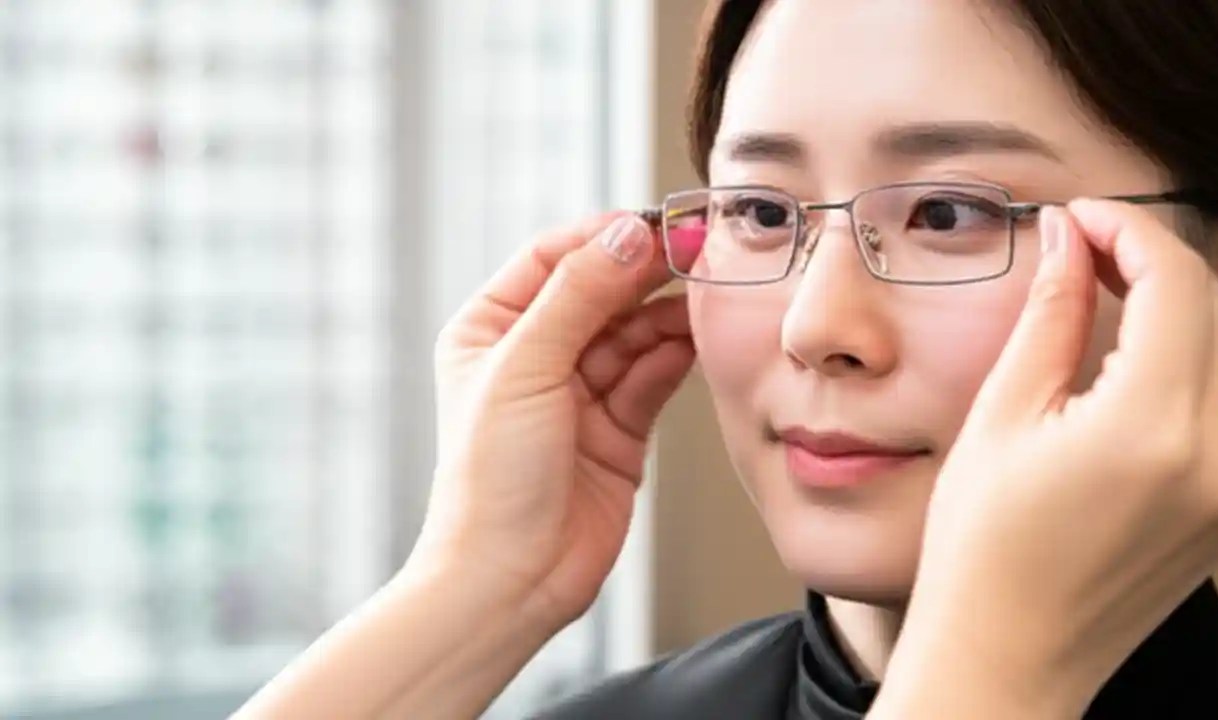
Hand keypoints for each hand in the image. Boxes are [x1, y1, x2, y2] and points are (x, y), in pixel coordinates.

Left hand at [413, 212, 693, 628]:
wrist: (511, 578)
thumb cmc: (490, 479)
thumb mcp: (524, 369)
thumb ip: (579, 297)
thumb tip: (624, 235)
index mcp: (491, 328)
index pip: (555, 258)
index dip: (606, 238)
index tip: (656, 224)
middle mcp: (534, 354)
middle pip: (601, 291)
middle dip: (647, 271)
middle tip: (698, 249)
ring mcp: (579, 391)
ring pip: (635, 332)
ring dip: (669, 313)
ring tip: (708, 293)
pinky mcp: (618, 427)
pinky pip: (653, 376)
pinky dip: (676, 355)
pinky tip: (699, 336)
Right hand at [882, 201, 1217, 716]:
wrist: (1009, 656)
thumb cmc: (983, 550)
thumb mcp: (1002, 417)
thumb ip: (1049, 315)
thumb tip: (1067, 239)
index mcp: (1151, 428)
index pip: (1174, 283)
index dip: (1127, 230)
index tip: (1080, 217)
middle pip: (1214, 308)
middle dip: (1152, 260)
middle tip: (1083, 248)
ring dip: (1178, 306)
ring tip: (1106, 295)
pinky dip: (1199, 359)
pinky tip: (1144, 352)